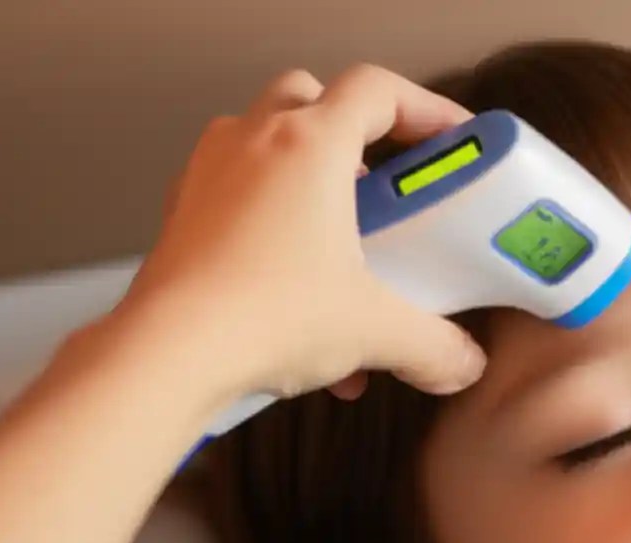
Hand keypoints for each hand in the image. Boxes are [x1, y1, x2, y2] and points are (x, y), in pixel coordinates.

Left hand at [117, 65, 486, 404]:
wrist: (167, 357)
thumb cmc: (266, 317)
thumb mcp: (374, 330)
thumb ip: (433, 345)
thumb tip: (463, 364)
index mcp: (311, 145)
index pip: (376, 90)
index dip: (422, 108)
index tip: (451, 140)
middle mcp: (254, 142)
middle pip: (311, 100)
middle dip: (353, 135)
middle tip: (385, 186)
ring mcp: (209, 174)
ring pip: (266, 147)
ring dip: (306, 182)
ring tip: (339, 249)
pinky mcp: (180, 215)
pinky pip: (235, 198)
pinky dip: (269, 226)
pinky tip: (292, 291)